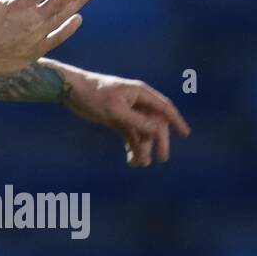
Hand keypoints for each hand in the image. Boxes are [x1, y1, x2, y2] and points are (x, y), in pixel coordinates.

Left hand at [57, 66, 191, 166]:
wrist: (71, 91)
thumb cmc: (93, 94)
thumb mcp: (115, 109)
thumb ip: (137, 121)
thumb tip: (157, 131)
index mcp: (140, 93)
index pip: (164, 107)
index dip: (176, 120)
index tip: (185, 133)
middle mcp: (137, 102)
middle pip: (155, 124)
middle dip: (158, 141)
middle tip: (161, 159)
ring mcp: (128, 111)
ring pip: (142, 132)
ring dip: (142, 148)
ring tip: (138, 164)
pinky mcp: (117, 120)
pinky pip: (130, 135)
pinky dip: (132, 147)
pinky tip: (131, 159)